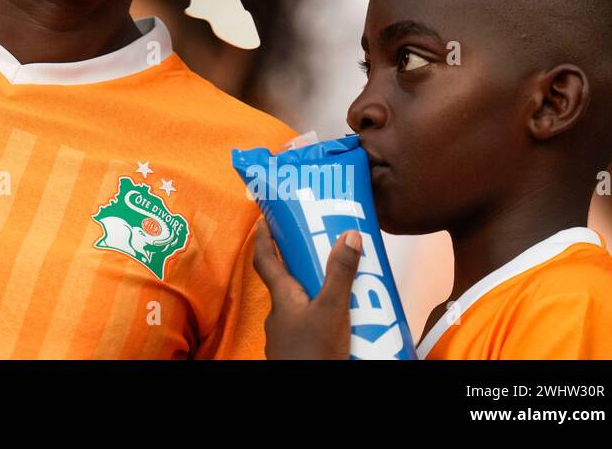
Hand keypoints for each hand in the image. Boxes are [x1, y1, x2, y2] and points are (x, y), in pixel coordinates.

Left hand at [253, 217, 360, 358]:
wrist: (310, 394)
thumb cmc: (313, 352)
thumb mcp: (332, 309)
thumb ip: (340, 274)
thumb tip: (348, 234)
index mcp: (282, 297)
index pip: (265, 258)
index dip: (264, 236)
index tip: (266, 217)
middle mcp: (279, 313)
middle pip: (288, 281)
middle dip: (306, 266)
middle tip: (326, 251)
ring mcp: (285, 334)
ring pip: (300, 305)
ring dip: (317, 294)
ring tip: (345, 288)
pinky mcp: (297, 350)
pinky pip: (308, 326)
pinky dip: (322, 318)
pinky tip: (342, 323)